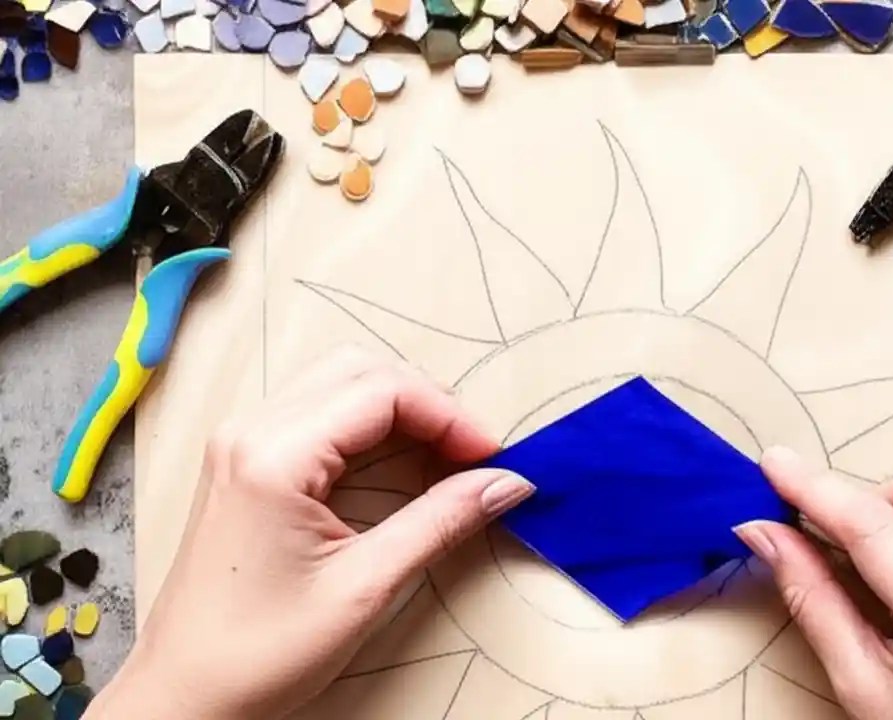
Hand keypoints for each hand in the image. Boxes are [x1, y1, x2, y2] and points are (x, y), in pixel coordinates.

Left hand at [87, 348, 533, 719]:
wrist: (184, 697)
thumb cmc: (260, 654)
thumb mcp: (365, 588)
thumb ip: (440, 522)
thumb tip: (507, 483)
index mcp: (273, 455)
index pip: (382, 391)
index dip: (449, 415)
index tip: (493, 457)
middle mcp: (251, 432)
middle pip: (361, 371)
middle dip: (429, 403)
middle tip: (474, 456)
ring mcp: (243, 443)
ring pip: (341, 383)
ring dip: (402, 410)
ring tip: (447, 460)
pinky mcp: (246, 462)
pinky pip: (320, 413)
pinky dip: (371, 427)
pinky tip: (403, 465)